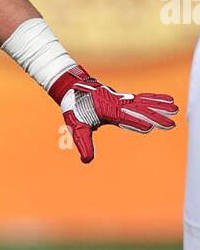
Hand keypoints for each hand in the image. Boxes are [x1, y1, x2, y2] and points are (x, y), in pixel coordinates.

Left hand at [49, 65, 177, 163]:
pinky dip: (154, 99)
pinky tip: (167, 101)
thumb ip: (83, 144)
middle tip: (170, 124)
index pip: (123, 118)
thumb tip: (86, 160)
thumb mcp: (76, 128)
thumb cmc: (75, 109)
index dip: (135, 122)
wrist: (74, 89)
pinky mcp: (124, 98)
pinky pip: (141, 98)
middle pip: (139, 110)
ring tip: (175, 109)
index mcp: (106, 110)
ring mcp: (121, 99)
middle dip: (154, 117)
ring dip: (159, 106)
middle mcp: (116, 103)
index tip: (149, 127)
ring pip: (143, 102)